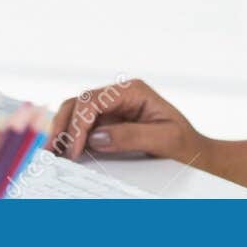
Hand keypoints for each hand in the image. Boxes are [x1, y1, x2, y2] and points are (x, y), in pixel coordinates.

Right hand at [48, 79, 206, 164]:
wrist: (193, 154)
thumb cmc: (184, 144)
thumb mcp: (165, 139)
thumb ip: (132, 136)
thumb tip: (97, 137)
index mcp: (133, 90)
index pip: (94, 100)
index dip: (79, 123)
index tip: (75, 150)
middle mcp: (118, 96)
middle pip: (78, 103)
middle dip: (63, 126)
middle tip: (54, 153)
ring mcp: (110, 110)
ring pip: (74, 114)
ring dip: (62, 133)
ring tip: (53, 156)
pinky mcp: (106, 125)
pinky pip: (80, 129)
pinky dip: (69, 140)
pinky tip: (62, 156)